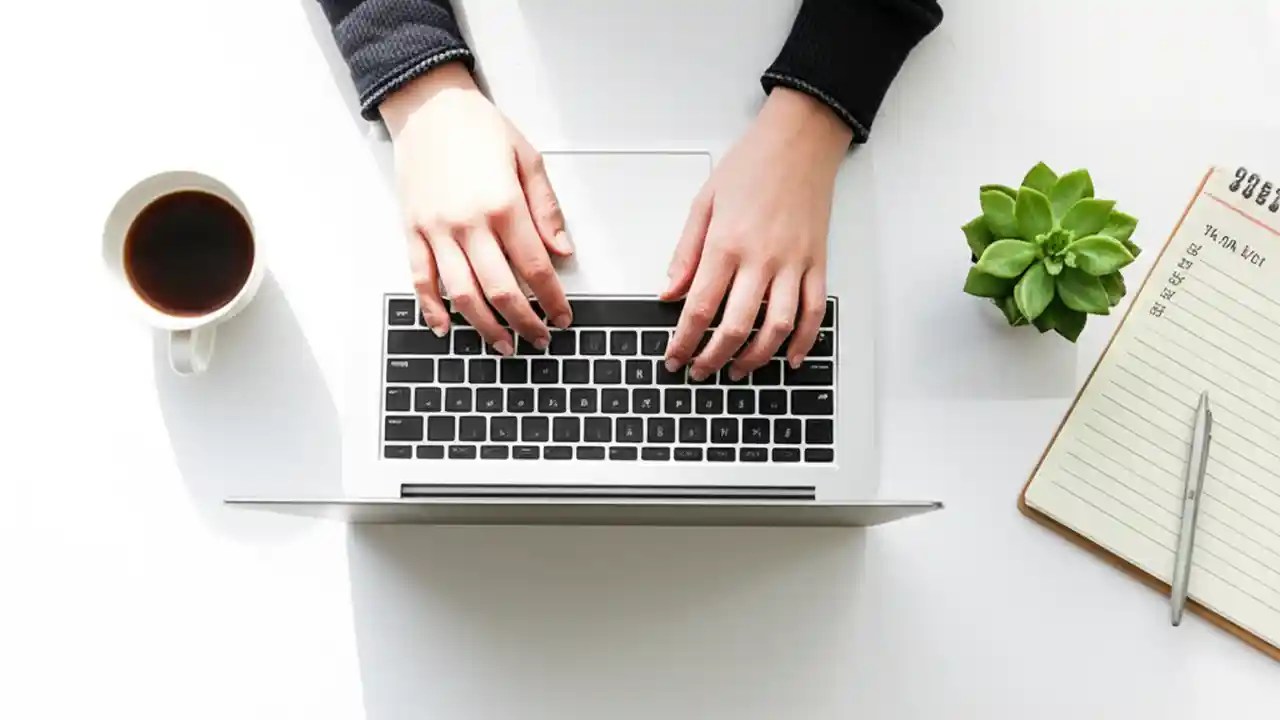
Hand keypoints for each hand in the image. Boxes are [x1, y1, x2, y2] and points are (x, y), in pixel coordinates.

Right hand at [380, 62, 573, 354]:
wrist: (428, 106)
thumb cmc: (478, 127)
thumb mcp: (528, 159)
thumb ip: (545, 210)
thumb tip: (562, 252)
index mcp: (502, 205)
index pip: (535, 268)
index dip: (552, 300)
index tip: (563, 317)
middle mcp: (468, 223)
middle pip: (501, 290)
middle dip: (524, 323)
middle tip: (539, 339)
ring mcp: (436, 231)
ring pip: (463, 294)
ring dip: (485, 327)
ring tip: (504, 345)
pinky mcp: (412, 231)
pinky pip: (421, 279)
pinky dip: (432, 309)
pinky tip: (446, 329)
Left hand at [662, 87, 851, 379]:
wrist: (800, 140)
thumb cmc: (751, 165)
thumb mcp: (703, 203)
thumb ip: (685, 253)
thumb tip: (669, 292)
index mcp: (726, 243)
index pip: (700, 308)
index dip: (684, 341)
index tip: (673, 357)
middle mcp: (762, 258)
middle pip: (736, 326)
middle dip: (713, 358)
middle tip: (699, 371)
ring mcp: (794, 263)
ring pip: (776, 328)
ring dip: (755, 358)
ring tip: (737, 370)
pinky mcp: (818, 263)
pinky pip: (814, 312)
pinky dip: (803, 341)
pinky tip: (790, 358)